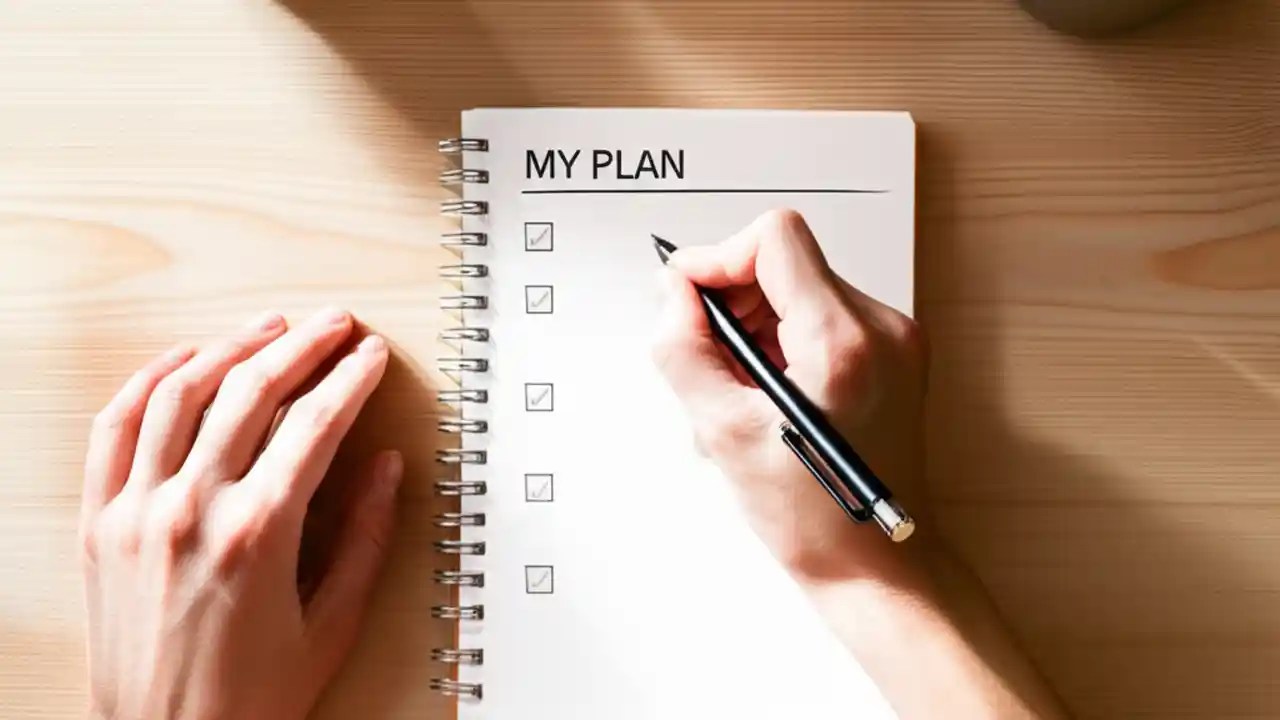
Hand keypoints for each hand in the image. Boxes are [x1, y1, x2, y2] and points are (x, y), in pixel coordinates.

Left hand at [81, 309, 399, 719]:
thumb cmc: (248, 698)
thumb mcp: (332, 624)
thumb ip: (365, 538)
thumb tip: (387, 469)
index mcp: (257, 535)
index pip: (315, 424)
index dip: (352, 379)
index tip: (371, 356)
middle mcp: (191, 511)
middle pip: (252, 392)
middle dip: (302, 345)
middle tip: (333, 325)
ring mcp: (136, 511)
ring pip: (182, 393)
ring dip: (231, 348)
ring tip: (268, 328)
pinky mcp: (98, 522)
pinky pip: (116, 427)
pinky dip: (149, 381)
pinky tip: (184, 361)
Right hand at [654, 211, 1067, 718]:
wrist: (874, 563)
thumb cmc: (816, 518)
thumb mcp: (724, 432)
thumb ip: (684, 349)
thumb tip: (672, 293)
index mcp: (842, 342)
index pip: (775, 238)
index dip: (718, 259)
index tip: (687, 295)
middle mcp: (880, 329)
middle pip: (783, 263)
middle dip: (732, 305)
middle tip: (711, 363)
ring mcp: (893, 340)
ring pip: (797, 290)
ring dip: (753, 329)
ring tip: (741, 395)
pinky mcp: (891, 355)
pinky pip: (819, 317)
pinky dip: (781, 344)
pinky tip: (769, 398)